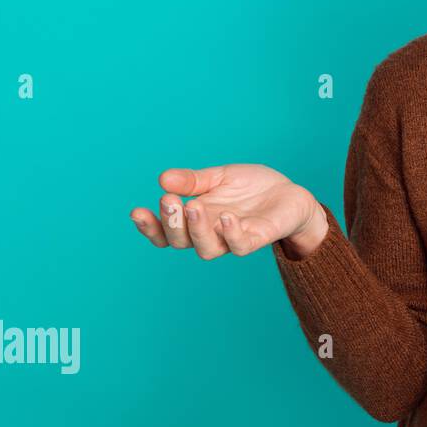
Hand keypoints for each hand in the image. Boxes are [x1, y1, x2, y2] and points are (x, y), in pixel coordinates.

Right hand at [130, 164, 326, 259]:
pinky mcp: (257, 239)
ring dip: (197, 230)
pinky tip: (227, 216)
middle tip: (168, 200)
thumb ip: (193, 180)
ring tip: (193, 206)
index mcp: (196, 220)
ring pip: (207, 249)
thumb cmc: (251, 188)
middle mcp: (210, 234)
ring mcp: (233, 239)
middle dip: (171, 223)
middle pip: (181, 242)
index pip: (166, 232)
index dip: (150, 226)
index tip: (136, 211)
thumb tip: (162, 178)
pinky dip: (231, 233)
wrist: (290, 194)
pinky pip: (240, 246)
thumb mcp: (219, 177)